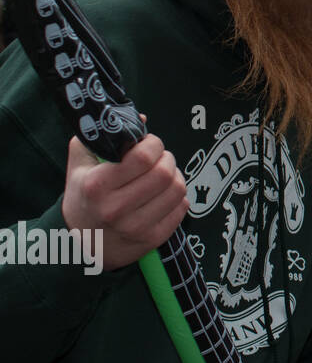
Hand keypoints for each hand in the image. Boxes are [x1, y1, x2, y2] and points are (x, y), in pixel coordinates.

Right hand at [60, 133, 189, 271]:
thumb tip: (140, 118)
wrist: (82, 244)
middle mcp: (116, 209)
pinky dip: (177, 196)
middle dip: (167, 158)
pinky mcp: (153, 238)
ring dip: (175, 176)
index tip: (149, 143)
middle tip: (159, 158)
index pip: (143, 157)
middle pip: (164, 173)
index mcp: (97, 186)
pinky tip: (163, 195)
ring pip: (178, 189)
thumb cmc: (84, 198)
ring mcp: (135, 227)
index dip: (153, 144)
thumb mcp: (79, 166)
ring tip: (162, 175)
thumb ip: (99, 137)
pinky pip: (182, 207)